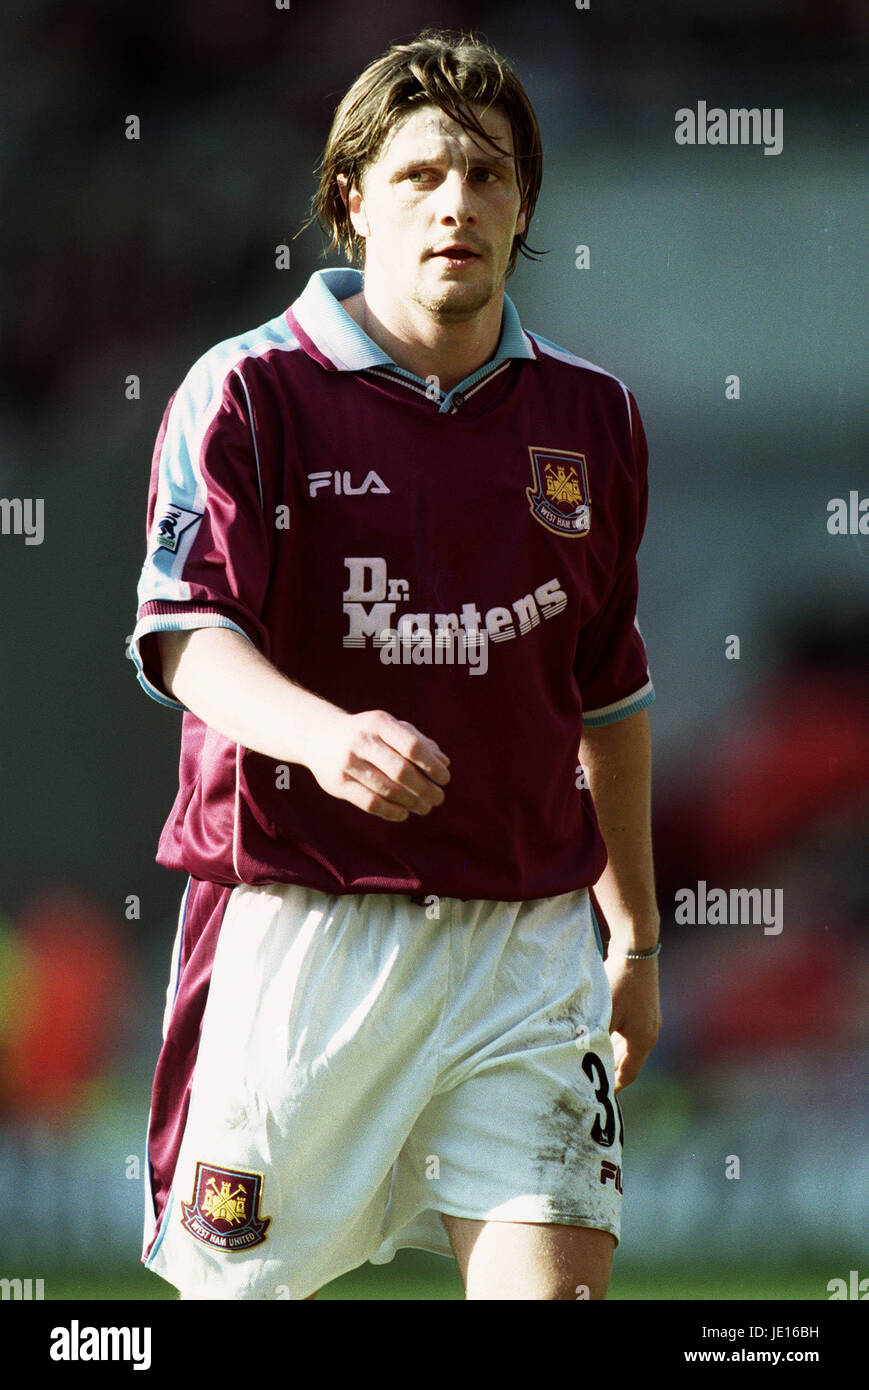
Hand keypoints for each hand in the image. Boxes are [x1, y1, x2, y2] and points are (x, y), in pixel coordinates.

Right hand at [305, 707, 450, 821]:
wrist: (319, 735)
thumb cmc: (367, 733)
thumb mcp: (389, 728)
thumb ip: (418, 741)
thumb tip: (444, 762)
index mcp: (379, 723)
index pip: (412, 746)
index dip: (432, 765)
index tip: (444, 778)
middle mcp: (362, 741)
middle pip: (401, 770)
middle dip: (425, 788)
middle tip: (438, 798)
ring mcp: (348, 763)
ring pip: (386, 789)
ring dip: (411, 802)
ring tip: (424, 807)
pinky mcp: (337, 784)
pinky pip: (369, 803)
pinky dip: (391, 811)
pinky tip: (403, 813)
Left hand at [603, 952, 660, 1091]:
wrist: (636, 952)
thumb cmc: (619, 985)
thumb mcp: (603, 1015)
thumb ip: (595, 1039)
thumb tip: (580, 1058)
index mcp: (643, 1041)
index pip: (628, 1074)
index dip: (614, 1087)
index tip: (599, 1096)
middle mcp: (650, 1033)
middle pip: (630, 1061)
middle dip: (612, 1071)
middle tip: (592, 1079)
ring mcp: (650, 1019)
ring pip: (630, 1045)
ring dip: (614, 1053)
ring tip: (594, 1058)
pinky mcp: (645, 1006)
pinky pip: (631, 1031)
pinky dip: (617, 1038)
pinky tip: (602, 1033)